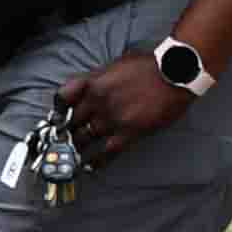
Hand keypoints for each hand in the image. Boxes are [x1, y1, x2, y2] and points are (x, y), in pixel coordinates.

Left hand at [54, 54, 191, 166]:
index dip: (57, 110)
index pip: (63, 98)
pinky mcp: (129, 132)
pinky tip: (89, 167)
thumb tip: (90, 86)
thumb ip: (99, 78)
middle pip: (72, 122)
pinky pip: (107, 152)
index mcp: (93, 82)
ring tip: (69, 157)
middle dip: (64, 133)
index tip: (55, 118)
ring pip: (86, 139)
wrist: (175, 73)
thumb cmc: (149, 65)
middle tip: (59, 142)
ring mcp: (113, 118)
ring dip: (76, 149)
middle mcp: (98, 102)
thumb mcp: (117, 64)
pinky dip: (96, 161)